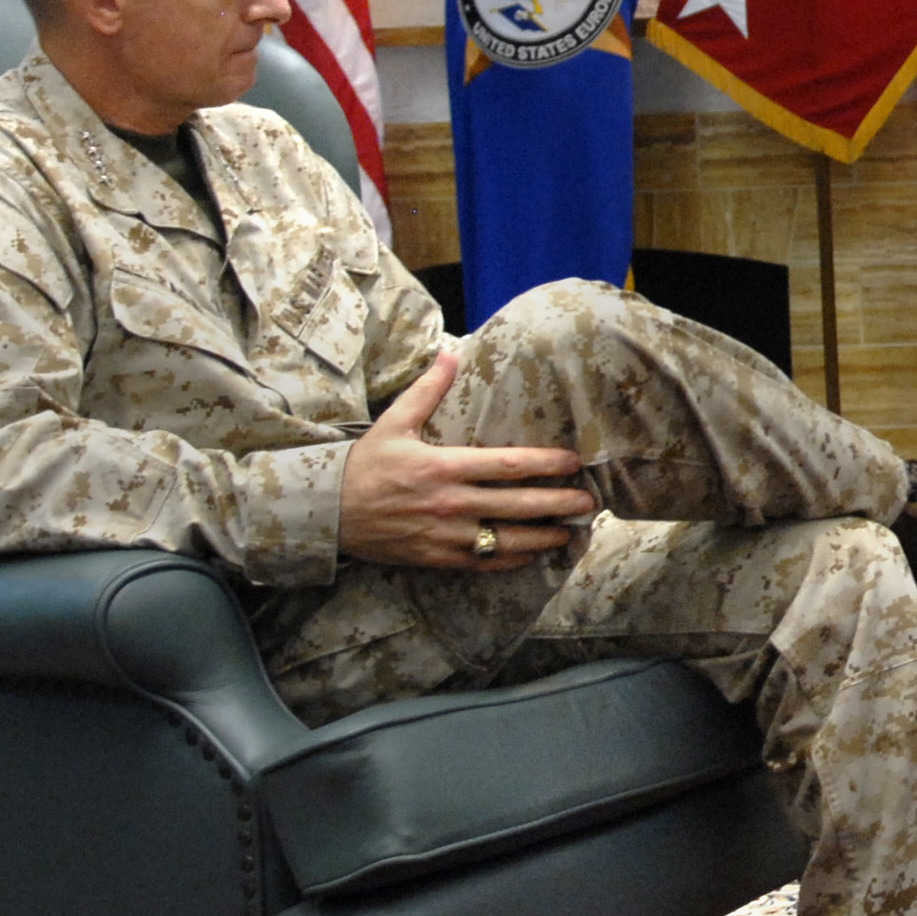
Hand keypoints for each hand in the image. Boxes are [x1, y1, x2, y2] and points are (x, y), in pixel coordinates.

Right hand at [338, 348, 595, 568]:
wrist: (327, 512)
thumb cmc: (365, 464)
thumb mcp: (394, 421)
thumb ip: (428, 389)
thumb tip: (451, 353)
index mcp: (442, 467)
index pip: (507, 465)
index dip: (545, 464)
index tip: (573, 462)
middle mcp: (449, 503)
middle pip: (517, 504)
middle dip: (557, 504)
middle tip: (588, 502)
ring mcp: (444, 535)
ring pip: (505, 540)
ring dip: (542, 537)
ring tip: (570, 532)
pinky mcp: (436, 558)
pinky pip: (482, 562)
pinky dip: (511, 560)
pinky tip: (533, 555)